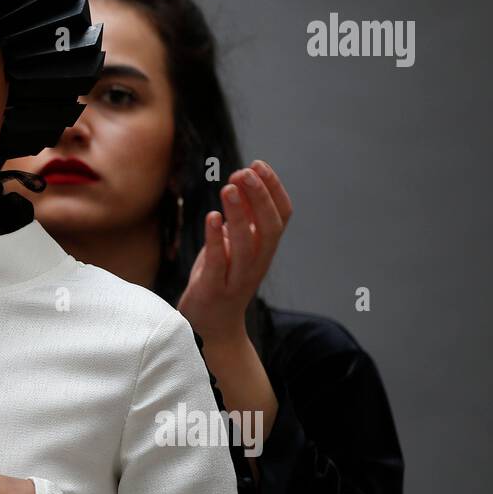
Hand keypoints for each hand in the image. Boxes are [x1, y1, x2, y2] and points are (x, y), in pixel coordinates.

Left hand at [177, 159, 292, 345]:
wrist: (211, 329)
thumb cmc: (220, 281)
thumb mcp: (233, 246)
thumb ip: (240, 220)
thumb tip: (240, 182)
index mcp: (264, 249)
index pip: (281, 215)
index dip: (274, 188)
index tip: (258, 164)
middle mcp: (257, 263)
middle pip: (270, 227)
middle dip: (260, 196)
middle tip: (243, 171)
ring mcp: (237, 278)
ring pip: (247, 244)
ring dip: (240, 213)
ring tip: (228, 187)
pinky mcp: (215, 290)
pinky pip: (220, 262)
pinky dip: (216, 238)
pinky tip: (211, 217)